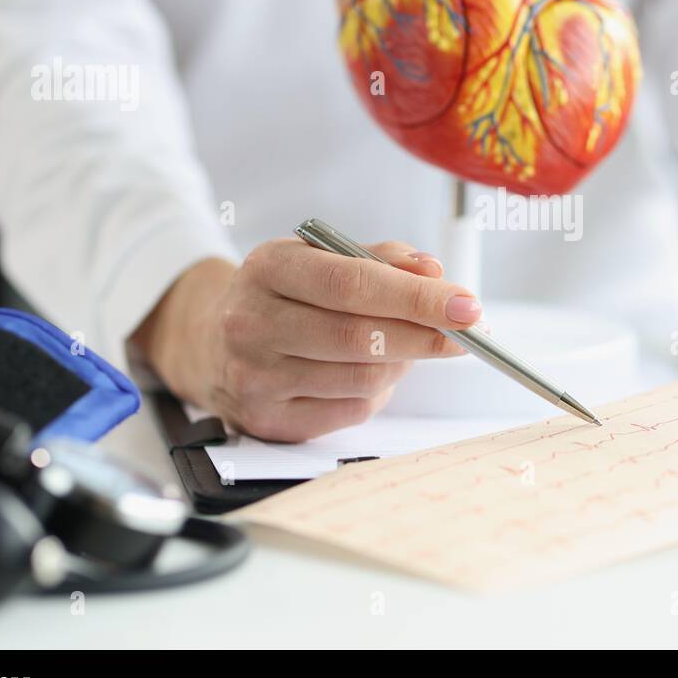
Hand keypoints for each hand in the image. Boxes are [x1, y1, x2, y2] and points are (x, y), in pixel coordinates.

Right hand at [132, 239, 480, 440]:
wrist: (212, 340)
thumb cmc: (282, 294)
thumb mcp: (321, 256)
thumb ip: (381, 259)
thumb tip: (433, 272)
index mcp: (267, 269)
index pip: (352, 283)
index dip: (416, 297)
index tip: (466, 305)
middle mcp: (252, 324)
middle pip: (360, 338)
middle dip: (426, 335)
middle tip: (465, 332)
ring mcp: (255, 378)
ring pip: (362, 379)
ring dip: (403, 363)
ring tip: (408, 346)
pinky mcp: (268, 421)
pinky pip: (350, 412)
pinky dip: (378, 392)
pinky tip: (374, 372)